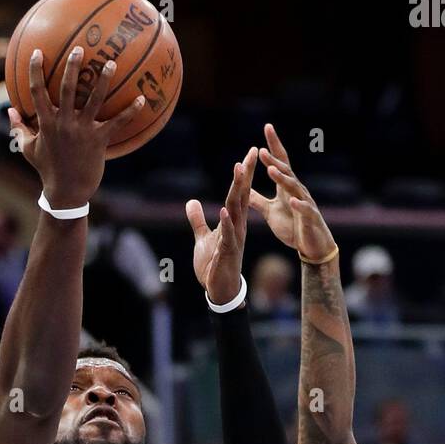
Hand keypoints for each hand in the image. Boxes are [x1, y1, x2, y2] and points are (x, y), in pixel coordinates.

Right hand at [8, 48, 144, 207]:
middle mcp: (64, 123)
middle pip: (68, 88)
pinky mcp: (99, 141)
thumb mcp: (29, 149)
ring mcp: (82, 131)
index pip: (37, 92)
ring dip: (103, 80)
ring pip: (94, 100)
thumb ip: (19, 128)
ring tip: (110, 63)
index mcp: (46, 122)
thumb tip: (10, 110)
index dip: (35, 71)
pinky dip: (130, 111)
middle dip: (73, 67)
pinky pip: (117, 122)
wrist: (66, 193)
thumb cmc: (47, 170)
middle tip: (79, 49)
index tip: (37, 52)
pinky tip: (142, 100)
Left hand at [185, 148, 257, 303]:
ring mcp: (234, 239)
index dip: (244, 174)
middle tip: (252, 152)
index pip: (239, 194)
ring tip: (239, 170)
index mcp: (234, 222)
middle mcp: (238, 227)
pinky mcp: (228, 252)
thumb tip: (192, 202)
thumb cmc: (214, 265)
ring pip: (236, 210)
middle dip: (246, 174)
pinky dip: (226, 223)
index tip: (249, 153)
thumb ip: (198, 220)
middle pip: (241, 196)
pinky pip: (228, 236)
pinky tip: (224, 210)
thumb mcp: (203, 238)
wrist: (220, 290)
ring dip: (237, 190)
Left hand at [251, 123, 336, 261]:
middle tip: (261, 150)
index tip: (267, 127)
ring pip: (293, 188)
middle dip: (274, 161)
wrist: (312, 246)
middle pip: (285, 172)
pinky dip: (298, 205)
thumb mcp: (270, 212)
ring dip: (282, 179)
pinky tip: (291, 200)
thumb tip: (244, 187)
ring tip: (271, 170)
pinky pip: (304, 210)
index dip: (273, 146)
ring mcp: (305, 203)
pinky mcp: (310, 218)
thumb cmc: (293, 227)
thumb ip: (257, 200)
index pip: (280, 162)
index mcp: (286, 188)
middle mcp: (296, 191)